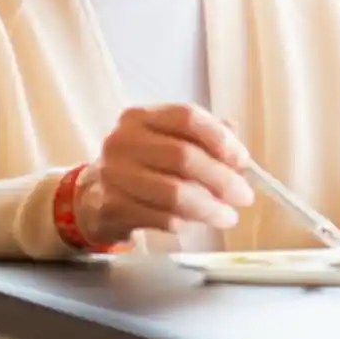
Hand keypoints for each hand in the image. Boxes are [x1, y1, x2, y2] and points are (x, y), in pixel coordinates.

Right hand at [74, 104, 255, 245]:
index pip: (187, 116)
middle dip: (222, 179)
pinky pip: (162, 217)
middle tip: (244, 196)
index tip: (243, 160)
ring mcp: (114, 174)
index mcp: (142, 116)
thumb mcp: (172, 141)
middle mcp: (124, 140)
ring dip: (209, 208)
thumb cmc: (145, 165)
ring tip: (228, 216)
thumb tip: (240, 156)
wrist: (95, 195)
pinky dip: (186, 222)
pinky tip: (196, 222)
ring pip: (175, 193)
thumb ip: (207, 140)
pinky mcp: (112, 206)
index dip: (220, 138)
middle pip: (184, 157)